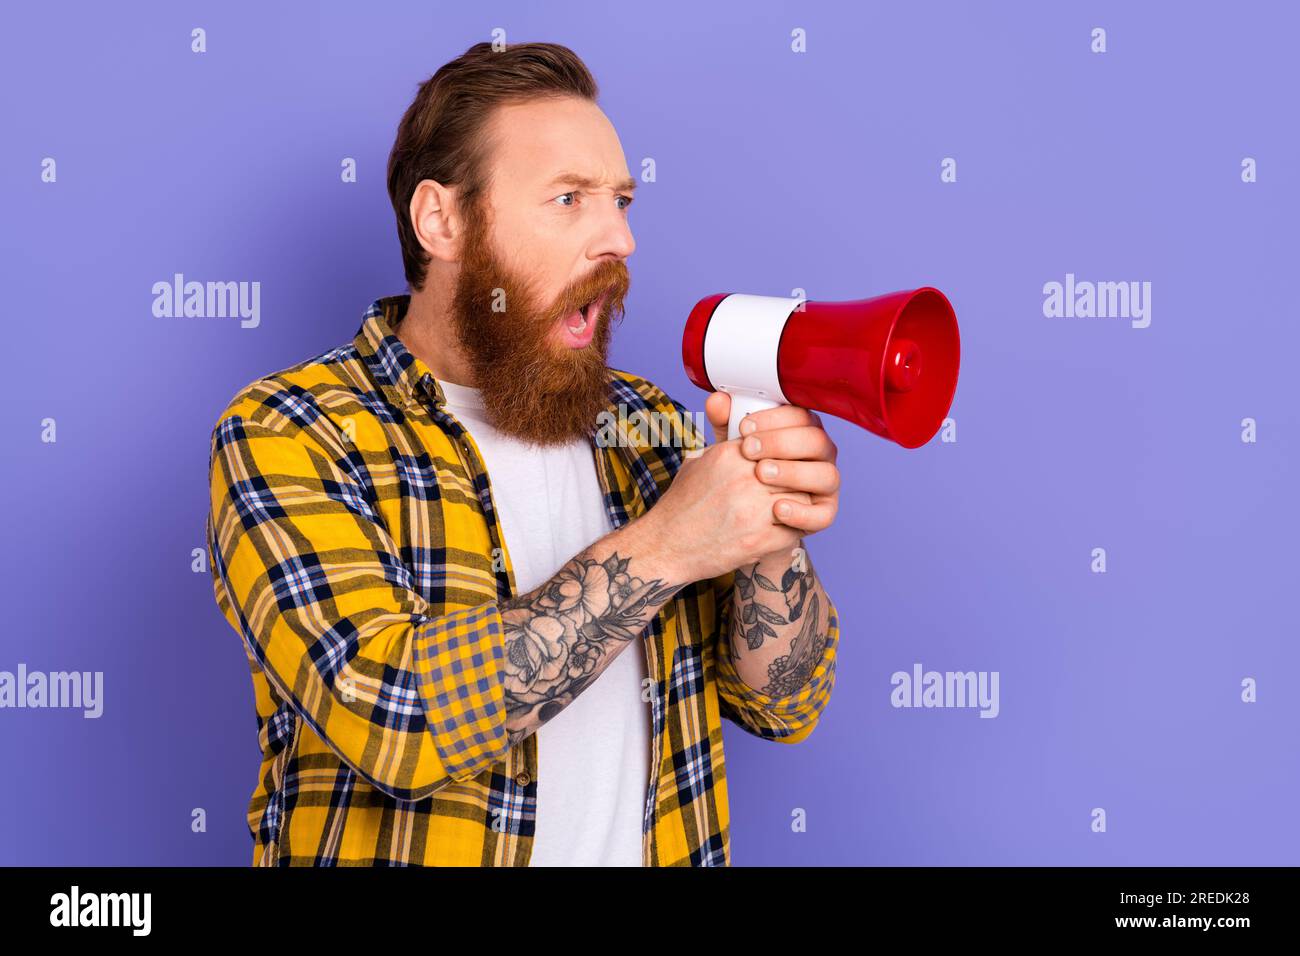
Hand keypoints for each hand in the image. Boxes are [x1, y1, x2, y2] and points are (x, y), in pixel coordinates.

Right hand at [635, 414, 805, 581]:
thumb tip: (749, 432)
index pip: (778, 445)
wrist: (666, 546)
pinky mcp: (760, 540)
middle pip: (794, 470)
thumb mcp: (698, 462)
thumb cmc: (682, 505)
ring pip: (801, 498)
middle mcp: (744, 479)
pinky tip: (782, 528)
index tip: (785, 464)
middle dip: (796, 479)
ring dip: (799, 503)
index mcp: (730, 455)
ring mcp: (753, 510)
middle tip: (792, 486)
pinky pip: (796, 529)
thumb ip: (726, 443)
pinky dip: (793, 529)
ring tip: (788, 507)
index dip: (786, 456)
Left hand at [704, 392, 839, 538]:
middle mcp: (820, 455)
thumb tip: (718, 401)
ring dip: (794, 473)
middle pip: (816, 441)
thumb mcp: (731, 447)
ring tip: (760, 474)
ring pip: (826, 474)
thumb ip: (725, 423)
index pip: (800, 416)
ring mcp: (825, 484)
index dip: (774, 419)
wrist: (738, 512)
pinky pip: (824, 515)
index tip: (744, 426)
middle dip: (781, 443)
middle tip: (748, 449)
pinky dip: (803, 512)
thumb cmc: (741, 472)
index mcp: (803, 430)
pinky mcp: (823, 513)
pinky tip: (777, 509)